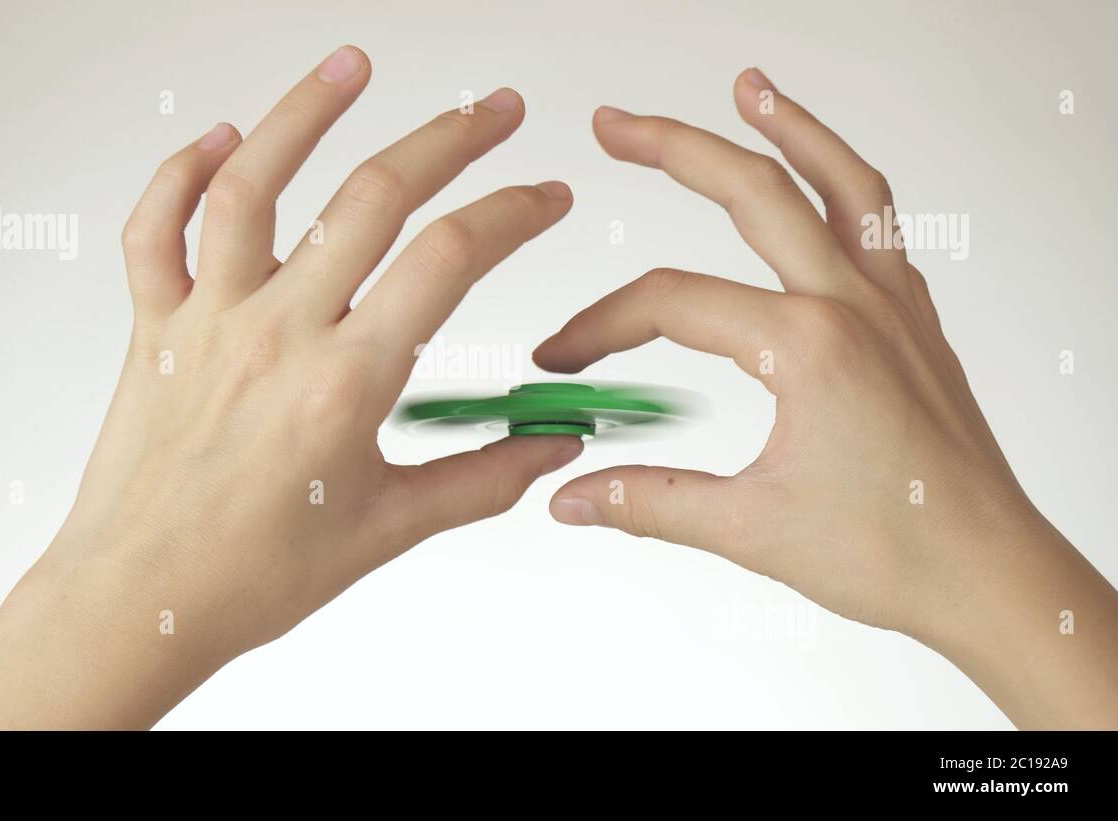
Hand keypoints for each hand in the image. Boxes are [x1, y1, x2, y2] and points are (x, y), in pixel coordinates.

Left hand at [0, 46, 579, 727]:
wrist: (140, 600)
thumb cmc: (251, 575)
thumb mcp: (388, 529)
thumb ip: (483, 479)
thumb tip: (554, 448)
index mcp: (345, 382)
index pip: (450, 260)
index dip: (513, 213)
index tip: (544, 196)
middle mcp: (278, 333)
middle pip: (373, 197)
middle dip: (450, 139)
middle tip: (495, 111)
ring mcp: (210, 321)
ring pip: (256, 185)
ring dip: (308, 112)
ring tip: (353, 66)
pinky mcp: (155, 328)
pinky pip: (157, 231)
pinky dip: (181, 174)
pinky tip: (218, 139)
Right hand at [534, 68, 1117, 727]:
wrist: (990, 573)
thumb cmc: (897, 550)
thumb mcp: (752, 529)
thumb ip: (650, 502)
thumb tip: (573, 496)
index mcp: (806, 346)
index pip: (671, 303)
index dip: (599, 326)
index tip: (562, 356)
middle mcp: (853, 304)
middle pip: (751, 193)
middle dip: (674, 148)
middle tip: (616, 125)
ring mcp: (891, 304)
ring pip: (838, 183)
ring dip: (787, 128)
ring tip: (746, 91)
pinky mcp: (913, 320)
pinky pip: (881, 223)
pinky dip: (845, 180)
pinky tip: (822, 181)